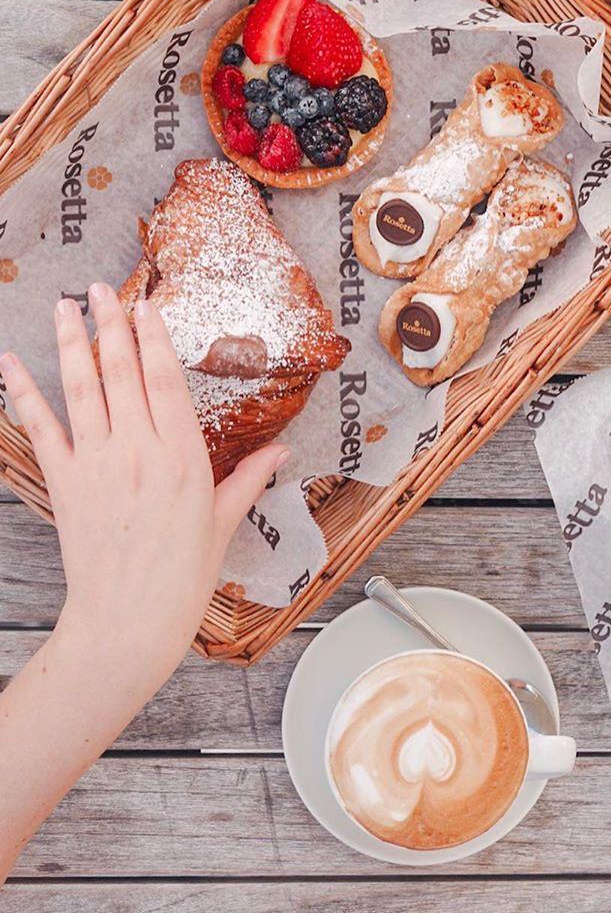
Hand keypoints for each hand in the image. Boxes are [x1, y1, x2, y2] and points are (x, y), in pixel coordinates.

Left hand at [0, 284, 286, 692]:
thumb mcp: (224, 524)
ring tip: (67, 306)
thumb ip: (249, 479)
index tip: (146, 306)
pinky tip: (11, 363)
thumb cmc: (182, 581)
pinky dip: (23, 392)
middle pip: (123, 373)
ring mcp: (97, 465)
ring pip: (82, 389)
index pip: (166, 382)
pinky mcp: (65, 484)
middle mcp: (139, 452)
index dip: (154, 338)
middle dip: (111, 325)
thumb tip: (282, 452)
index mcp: (184, 458)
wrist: (128, 624)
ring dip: (72, 343)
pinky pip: (41, 428)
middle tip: (103, 287)